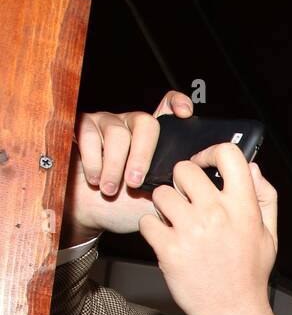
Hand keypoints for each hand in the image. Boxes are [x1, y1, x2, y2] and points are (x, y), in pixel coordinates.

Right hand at [62, 91, 193, 245]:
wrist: (89, 212)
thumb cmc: (125, 206)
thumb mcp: (155, 198)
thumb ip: (170, 184)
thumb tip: (188, 178)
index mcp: (154, 140)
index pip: (168, 108)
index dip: (177, 103)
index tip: (185, 113)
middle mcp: (131, 124)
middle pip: (145, 122)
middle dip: (142, 156)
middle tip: (134, 183)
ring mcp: (106, 123)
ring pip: (117, 133)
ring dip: (114, 166)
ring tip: (110, 190)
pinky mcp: (81, 126)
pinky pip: (88, 134)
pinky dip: (93, 161)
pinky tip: (95, 180)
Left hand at [139, 143, 278, 314]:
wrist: (233, 313)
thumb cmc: (249, 274)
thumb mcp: (268, 235)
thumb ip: (265, 198)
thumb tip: (252, 167)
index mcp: (244, 208)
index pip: (228, 156)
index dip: (212, 152)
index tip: (205, 164)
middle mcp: (217, 214)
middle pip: (185, 169)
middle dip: (182, 183)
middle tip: (187, 201)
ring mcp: (191, 231)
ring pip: (161, 194)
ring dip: (165, 207)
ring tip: (176, 224)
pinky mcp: (169, 248)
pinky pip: (148, 221)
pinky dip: (153, 230)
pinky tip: (168, 242)